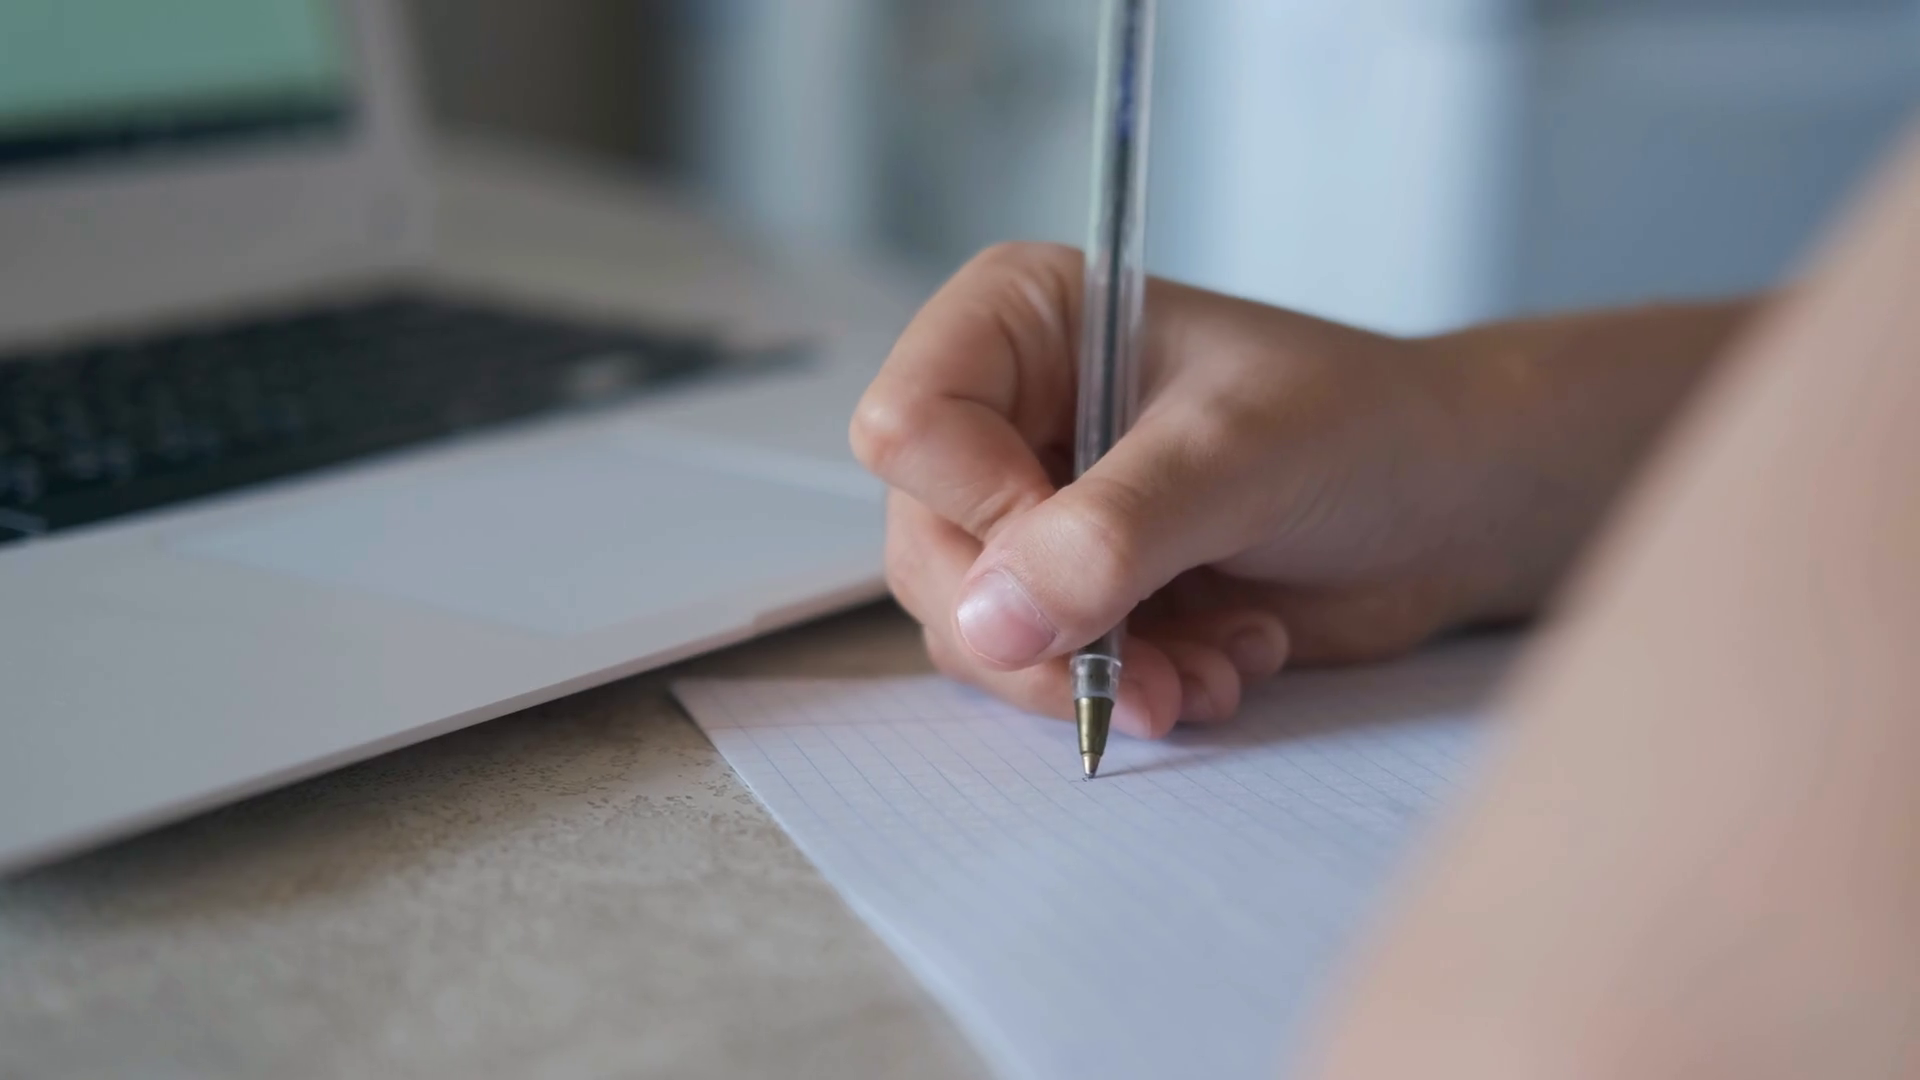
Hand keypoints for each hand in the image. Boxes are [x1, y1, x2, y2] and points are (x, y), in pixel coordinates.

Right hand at [851, 243, 1742, 737]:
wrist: (1454, 506)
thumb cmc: (1363, 429)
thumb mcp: (1235, 462)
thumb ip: (1107, 536)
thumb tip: (984, 624)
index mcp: (1020, 324)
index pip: (911, 428)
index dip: (981, 513)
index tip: (1082, 556)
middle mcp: (1008, 414)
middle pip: (929, 548)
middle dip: (1039, 632)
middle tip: (1144, 676)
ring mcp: (1035, 509)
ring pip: (978, 628)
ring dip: (1092, 675)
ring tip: (1207, 673)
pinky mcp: (1076, 591)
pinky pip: (1042, 669)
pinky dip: (1129, 688)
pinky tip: (1222, 666)